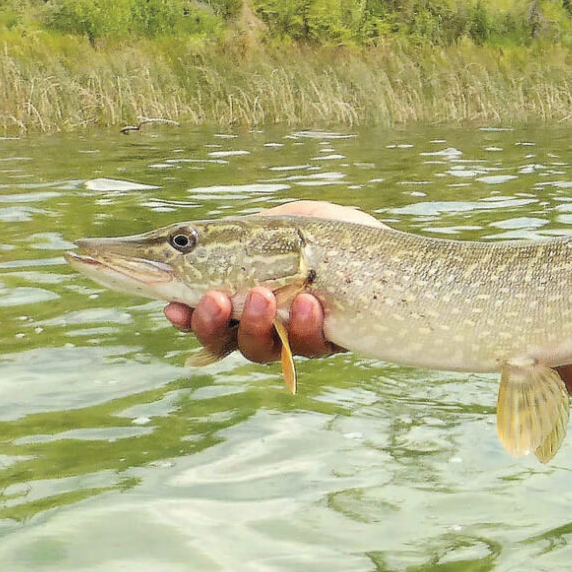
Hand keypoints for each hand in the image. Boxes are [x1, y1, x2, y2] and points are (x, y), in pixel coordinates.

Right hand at [163, 199, 375, 364]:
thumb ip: (255, 231)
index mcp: (248, 291)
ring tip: (263, 295)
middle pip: (222, 340)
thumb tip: (221, 237)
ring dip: (254, 324)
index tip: (169, 304)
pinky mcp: (331, 345)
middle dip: (210, 324)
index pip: (206, 309)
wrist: (402, 256)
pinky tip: (311, 302)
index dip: (185, 314)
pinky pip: (309, 347)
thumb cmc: (344, 236)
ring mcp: (298, 337)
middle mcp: (267, 321)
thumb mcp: (294, 222)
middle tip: (211, 300)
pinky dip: (305, 326)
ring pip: (260, 349)